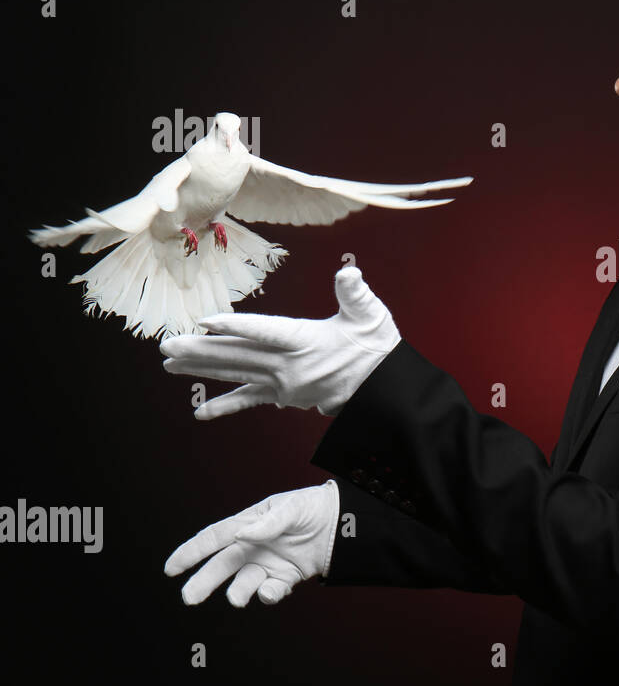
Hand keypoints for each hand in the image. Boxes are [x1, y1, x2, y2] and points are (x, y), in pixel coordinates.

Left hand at [160, 265, 400, 418]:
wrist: (384, 388)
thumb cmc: (376, 346)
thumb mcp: (370, 314)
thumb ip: (355, 293)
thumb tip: (349, 273)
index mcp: (308, 341)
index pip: (267, 332)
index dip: (236, 326)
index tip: (205, 321)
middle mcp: (290, 366)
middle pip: (239, 356)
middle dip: (201, 351)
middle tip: (167, 346)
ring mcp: (285, 384)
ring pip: (237, 374)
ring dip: (202, 369)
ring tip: (170, 364)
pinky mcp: (285, 395)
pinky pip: (251, 400)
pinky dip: (226, 405)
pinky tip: (201, 412)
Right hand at [164, 481, 339, 606]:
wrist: (343, 523)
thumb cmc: (313, 507)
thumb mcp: (292, 507)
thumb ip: (268, 522)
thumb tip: (242, 534)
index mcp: (248, 524)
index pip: (214, 538)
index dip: (191, 552)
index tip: (171, 568)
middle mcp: (252, 546)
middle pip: (222, 566)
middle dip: (203, 582)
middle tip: (189, 598)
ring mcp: (267, 564)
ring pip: (243, 583)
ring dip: (237, 592)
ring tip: (236, 599)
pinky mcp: (284, 578)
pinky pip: (270, 591)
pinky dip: (268, 594)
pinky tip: (270, 591)